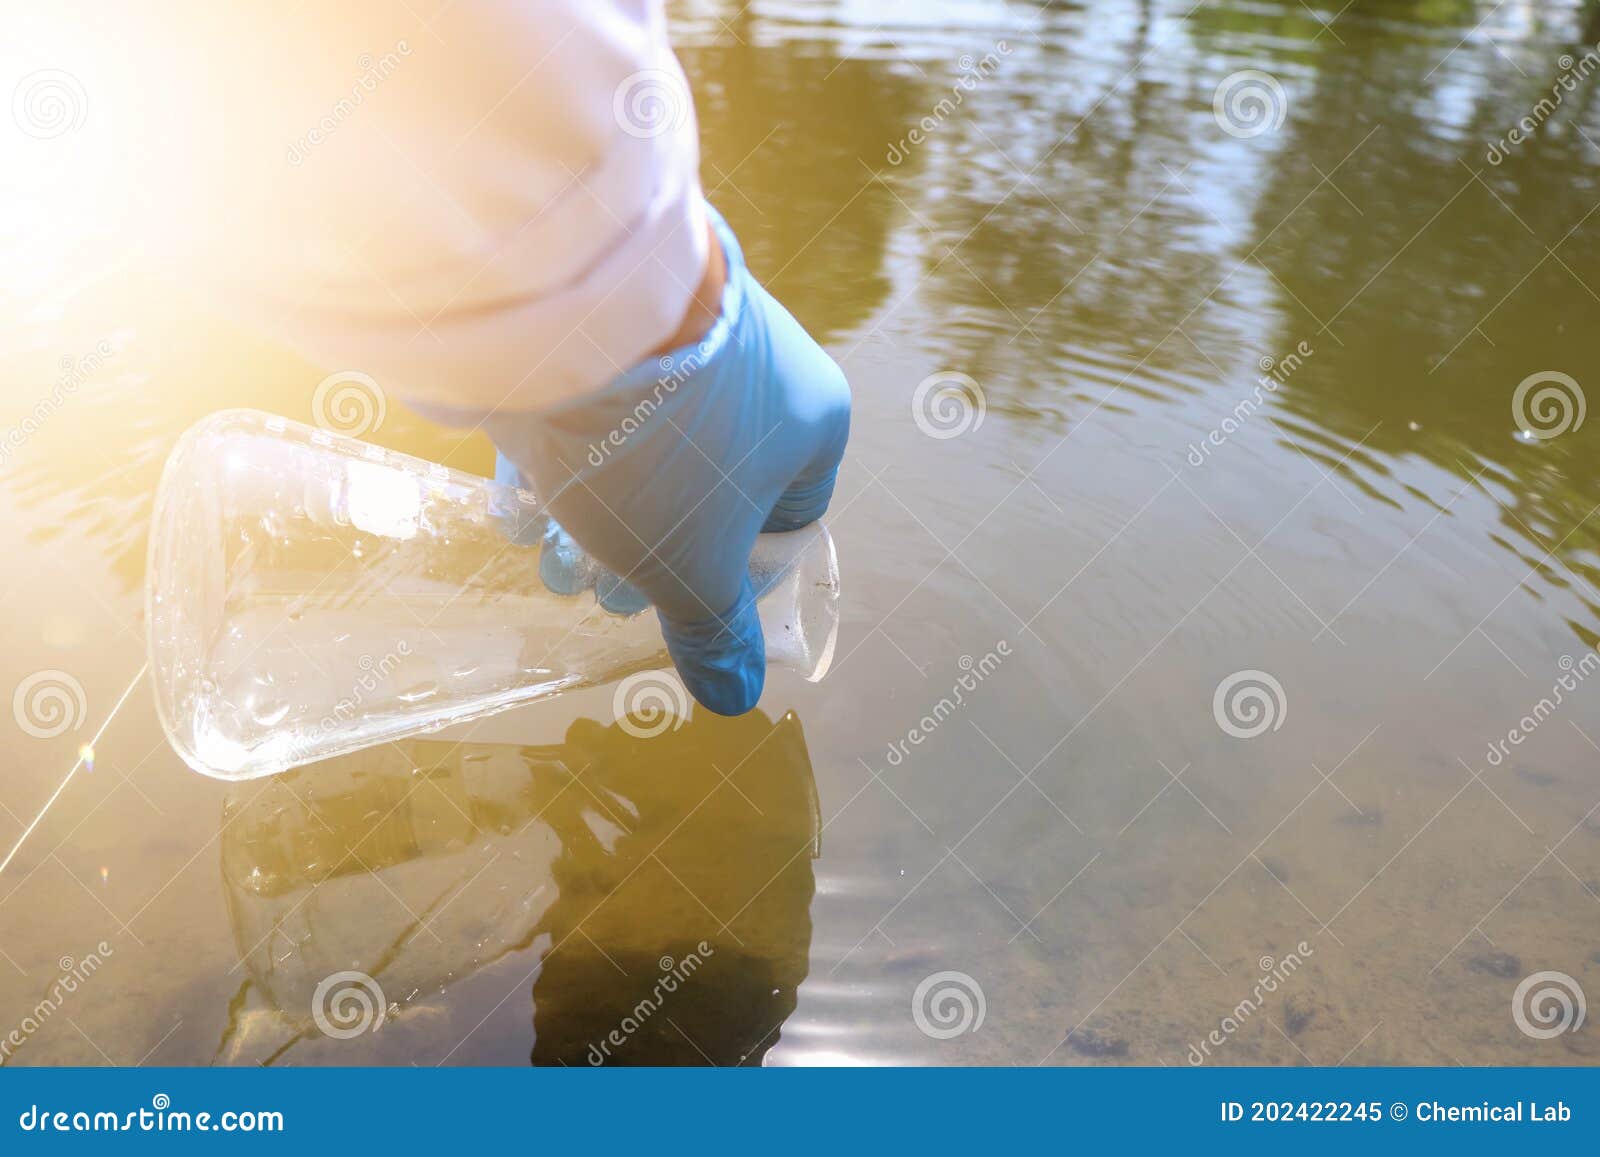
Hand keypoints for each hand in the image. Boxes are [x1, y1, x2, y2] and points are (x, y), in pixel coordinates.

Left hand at [486, 203, 849, 714]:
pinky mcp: (607, 321)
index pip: (789, 519)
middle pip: (705, 492)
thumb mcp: (691, 568)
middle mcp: (755, 367)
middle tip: (597, 589)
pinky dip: (562, 460)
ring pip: (643, 453)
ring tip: (551, 557)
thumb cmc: (660, 450)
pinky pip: (594, 405)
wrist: (566, 313)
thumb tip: (734, 699)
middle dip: (646, 553)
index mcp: (809, 419)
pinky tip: (520, 504)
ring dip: (594, 519)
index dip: (734, 577)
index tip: (683, 605)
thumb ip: (713, 633)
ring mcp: (680, 336)